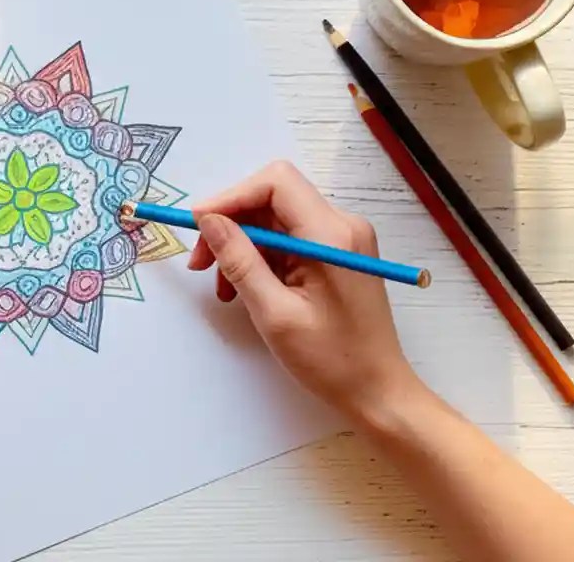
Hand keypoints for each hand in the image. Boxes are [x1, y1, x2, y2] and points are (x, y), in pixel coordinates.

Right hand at [188, 161, 423, 420]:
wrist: (377, 391)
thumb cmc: (331, 360)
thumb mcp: (274, 314)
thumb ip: (240, 261)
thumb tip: (208, 221)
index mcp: (331, 235)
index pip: (275, 183)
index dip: (230, 197)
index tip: (196, 225)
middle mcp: (341, 226)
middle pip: (272, 198)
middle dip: (231, 225)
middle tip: (200, 263)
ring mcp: (341, 239)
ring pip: (276, 220)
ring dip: (242, 246)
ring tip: (223, 289)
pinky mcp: (337, 255)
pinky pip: (289, 240)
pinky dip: (261, 259)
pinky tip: (246, 290)